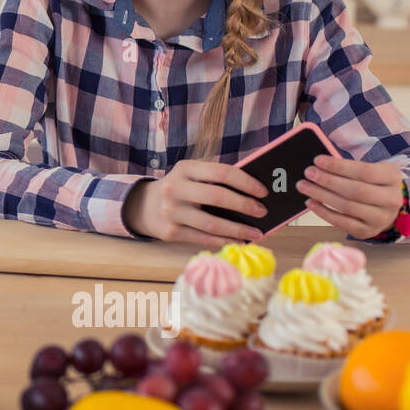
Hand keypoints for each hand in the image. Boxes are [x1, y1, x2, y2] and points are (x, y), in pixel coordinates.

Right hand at [122, 158, 269, 247]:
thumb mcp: (192, 175)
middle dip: (245, 205)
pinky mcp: (171, 232)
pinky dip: (225, 241)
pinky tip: (238, 241)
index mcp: (185, 168)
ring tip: (257, 233)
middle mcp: (175, 188)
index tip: (263, 192)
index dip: (246, 182)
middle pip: (217, 197)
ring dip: (239, 230)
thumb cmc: (181, 189)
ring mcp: (171, 211)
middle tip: (262, 212)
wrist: (145, 206)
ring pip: (212, 224)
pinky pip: (204, 238)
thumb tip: (255, 191)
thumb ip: (216, 179)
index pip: (221, 172)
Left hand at [296, 155, 402, 239]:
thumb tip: (319, 164)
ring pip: (347, 207)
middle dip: (328, 181)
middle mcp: (391, 199)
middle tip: (309, 173)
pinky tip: (310, 202)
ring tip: (304, 186)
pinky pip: (342, 222)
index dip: (339, 166)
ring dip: (321, 195)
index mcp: (392, 177)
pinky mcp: (367, 231)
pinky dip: (323, 212)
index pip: (364, 171)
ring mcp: (381, 218)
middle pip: (356, 190)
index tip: (317, 160)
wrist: (386, 207)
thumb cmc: (372, 183)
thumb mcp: (370, 168)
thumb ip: (349, 166)